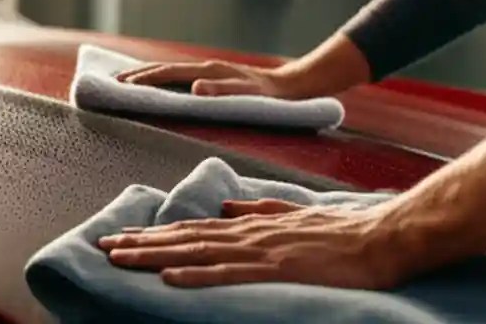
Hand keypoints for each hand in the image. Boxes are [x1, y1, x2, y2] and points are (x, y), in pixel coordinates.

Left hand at [97, 199, 407, 288]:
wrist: (380, 236)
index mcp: (252, 224)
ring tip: (122, 259)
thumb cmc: (343, 232)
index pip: (195, 229)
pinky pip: (229, 273)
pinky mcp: (276, 267)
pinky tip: (170, 278)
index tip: (125, 237)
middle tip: (105, 248)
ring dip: (156, 256)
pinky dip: (196, 276)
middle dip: (143, 243)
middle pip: (186, 238)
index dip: (157, 233)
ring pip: (197, 253)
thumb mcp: (294, 215)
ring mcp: (261, 250)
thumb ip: (259, 210)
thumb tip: (225, 206)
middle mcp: (248, 233)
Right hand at [115, 60, 325, 98]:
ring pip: (171, 72)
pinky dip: (164, 80)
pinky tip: (161, 86)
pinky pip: (182, 78)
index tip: (120, 84)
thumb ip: (222, 91)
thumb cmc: (269, 96)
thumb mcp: (248, 95)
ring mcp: (210, 72)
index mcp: (208, 72)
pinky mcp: (215, 78)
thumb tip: (195, 87)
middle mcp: (206, 68)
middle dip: (138, 74)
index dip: (143, 79)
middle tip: (112, 81)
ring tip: (127, 81)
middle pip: (164, 69)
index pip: (167, 74)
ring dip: (149, 76)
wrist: (290, 86)